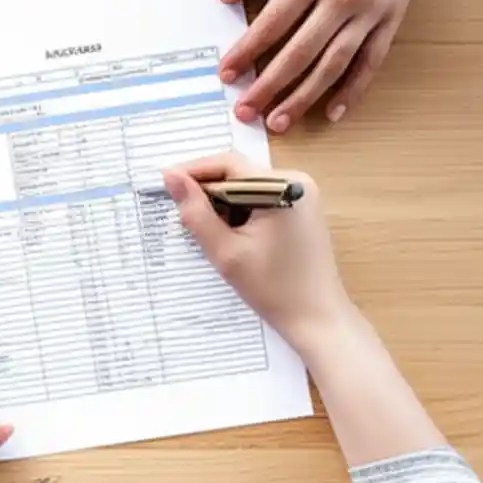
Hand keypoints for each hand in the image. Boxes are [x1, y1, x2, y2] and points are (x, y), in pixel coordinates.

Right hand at [162, 153, 353, 352]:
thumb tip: (170, 176)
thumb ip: (196, 212)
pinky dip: (239, 211)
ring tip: (206, 231)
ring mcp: (301, 194)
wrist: (317, 318)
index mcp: (283, 185)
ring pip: (246, 186)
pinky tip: (230, 235)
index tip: (165, 185)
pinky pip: (260, 198)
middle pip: (237, 173)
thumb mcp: (226, 251)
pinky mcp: (300, 209)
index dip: (193, 171)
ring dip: (223, 203)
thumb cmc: (273, 288)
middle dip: (208, 192)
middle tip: (182, 215)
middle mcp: (296, 180)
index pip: (228, 164)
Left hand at [218, 0, 452, 131]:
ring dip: (304, 98)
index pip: (273, 23)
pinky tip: (334, 112)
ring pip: (334, 65)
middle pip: (300, 53)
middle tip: (244, 110)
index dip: (247, 51)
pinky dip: (353, 90)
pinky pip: (371, 61)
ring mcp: (372, 9)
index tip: (226, 73)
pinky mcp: (393, 16)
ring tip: (279, 121)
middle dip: (268, 86)